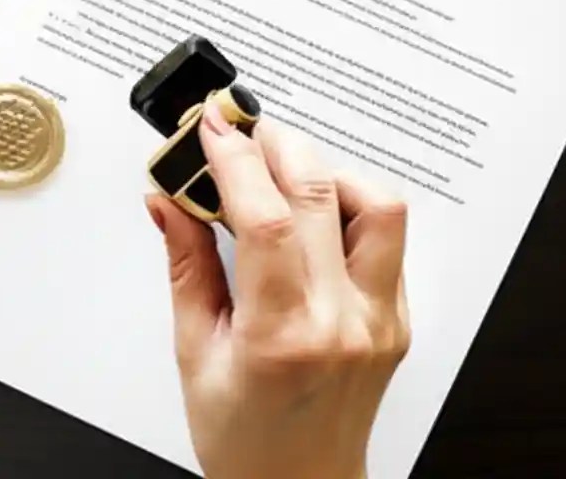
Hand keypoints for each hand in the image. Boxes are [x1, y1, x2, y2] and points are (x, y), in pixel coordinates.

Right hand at [145, 101, 410, 478]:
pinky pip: (389, 239)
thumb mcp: (195, 351)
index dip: (233, 157)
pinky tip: (312, 213)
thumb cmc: (246, 439)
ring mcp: (380, 319)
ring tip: (282, 172)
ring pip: (379, 205)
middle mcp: (343, 322)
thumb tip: (167, 202)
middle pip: (322, 194)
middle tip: (238, 130)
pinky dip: (349, 207)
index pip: (264, 216)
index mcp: (283, 335)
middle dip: (275, 143)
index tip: (210, 128)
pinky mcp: (398, 318)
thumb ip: (186, 265)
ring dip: (327, 171)